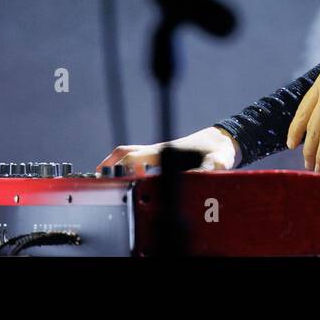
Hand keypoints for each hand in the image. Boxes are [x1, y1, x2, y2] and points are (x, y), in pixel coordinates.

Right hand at [100, 126, 240, 173]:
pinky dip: (126, 163)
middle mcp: (159, 149)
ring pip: (130, 152)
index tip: (118, 179)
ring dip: (116, 162)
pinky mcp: (162, 155)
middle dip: (110, 163)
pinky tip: (126, 175)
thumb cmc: (219, 150)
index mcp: (166, 151)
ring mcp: (159, 151)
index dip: (124, 168)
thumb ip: (211, 167)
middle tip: (97, 176)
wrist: (222, 140)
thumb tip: (204, 173)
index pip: (136, 157)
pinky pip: (138, 157)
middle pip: (126, 152)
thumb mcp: (217, 161)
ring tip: (104, 176)